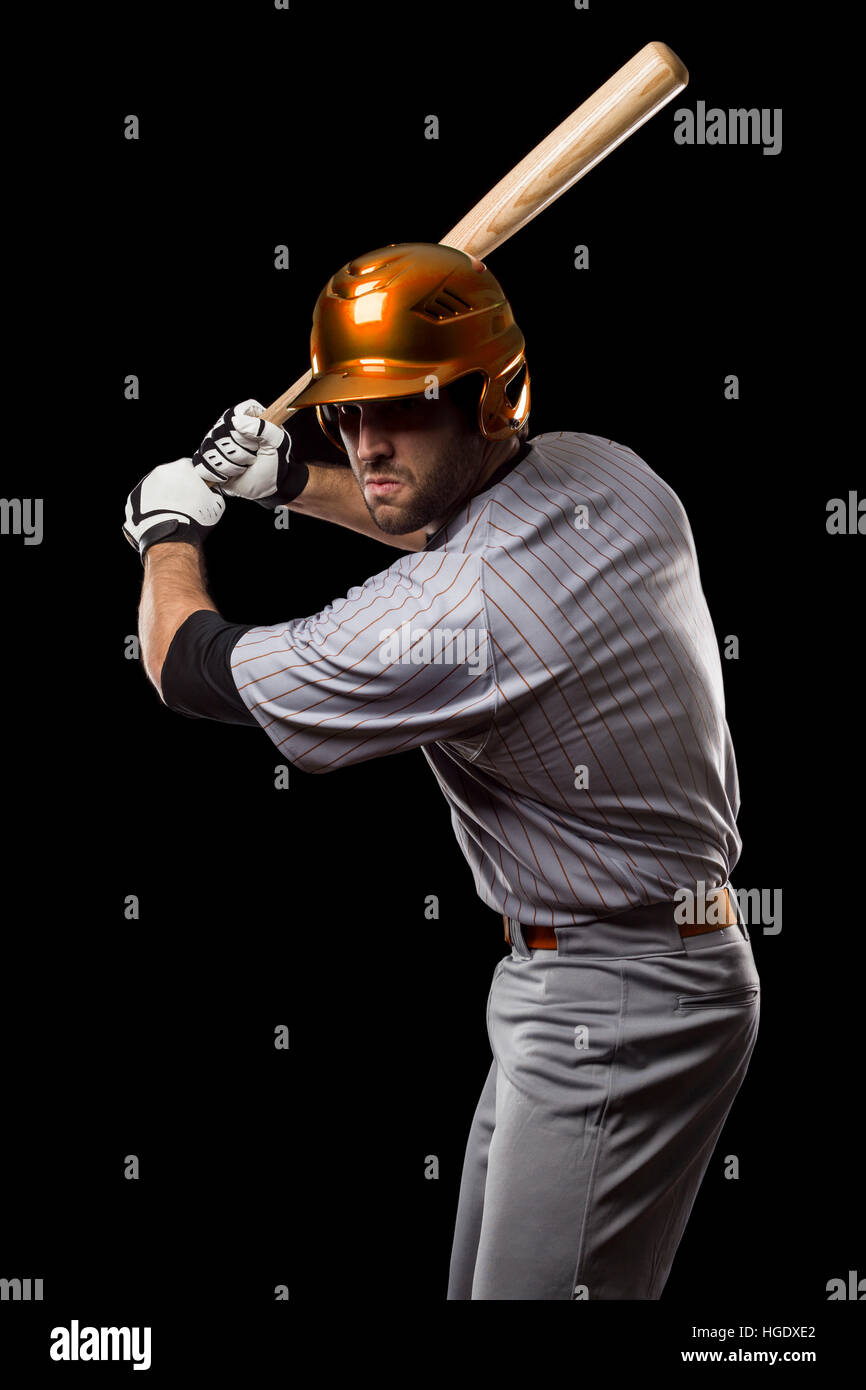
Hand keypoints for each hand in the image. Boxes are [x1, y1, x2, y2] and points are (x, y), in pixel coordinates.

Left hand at [123, 457, 224, 559]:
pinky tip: (159, 520)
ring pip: (156, 488)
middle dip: (177, 488)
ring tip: (170, 515)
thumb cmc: (193, 521)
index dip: (195, 480)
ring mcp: (144, 484)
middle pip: (171, 476)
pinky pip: (143, 501)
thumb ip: (213, 492)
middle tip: (185, 505)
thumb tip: (211, 492)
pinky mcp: (132, 499)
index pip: (191, 467)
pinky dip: (149, 508)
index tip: (197, 491)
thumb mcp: (217, 505)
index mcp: (182, 467)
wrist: (169, 539)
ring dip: (162, 497)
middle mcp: (161, 471)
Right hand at [192, 398, 307, 504]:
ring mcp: (218, 442)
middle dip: (239, 451)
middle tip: (253, 458)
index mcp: (250, 417)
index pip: (235, 412)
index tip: (255, 443)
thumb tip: (237, 421)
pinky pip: (202, 461)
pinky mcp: (209, 458)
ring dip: (231, 465)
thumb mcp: (278, 445)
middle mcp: (231, 427)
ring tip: (243, 468)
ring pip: (211, 448)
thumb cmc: (275, 466)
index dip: (243, 430)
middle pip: (221, 431)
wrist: (267, 491)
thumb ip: (264, 428)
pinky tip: (230, 475)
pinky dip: (218, 472)